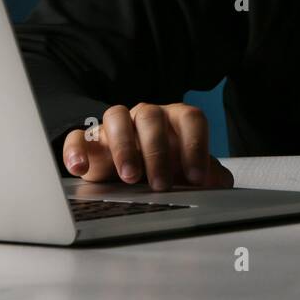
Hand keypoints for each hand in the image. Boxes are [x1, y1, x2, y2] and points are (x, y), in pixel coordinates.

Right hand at [61, 102, 234, 190]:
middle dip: (157, 151)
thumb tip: (222, 183)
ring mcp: (116, 124)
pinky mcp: (89, 139)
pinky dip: (77, 150)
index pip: (190, 118)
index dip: (196, 146)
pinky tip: (81, 168)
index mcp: (175, 118)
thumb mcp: (188, 170)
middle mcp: (146, 115)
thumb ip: (208, 174)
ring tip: (130, 177)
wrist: (132, 168)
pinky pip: (78, 136)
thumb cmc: (166, 166)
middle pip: (151, 117)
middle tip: (161, 184)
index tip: (197, 178)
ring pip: (115, 117)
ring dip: (123, 147)